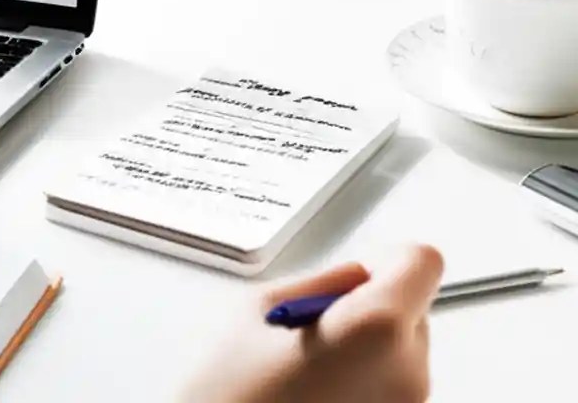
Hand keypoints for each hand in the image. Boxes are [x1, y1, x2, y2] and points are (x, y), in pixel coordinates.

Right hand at [182, 245, 443, 402]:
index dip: (387, 261)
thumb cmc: (229, 399)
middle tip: (311, 333)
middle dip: (370, 309)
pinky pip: (391, 388)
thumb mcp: (259, 311)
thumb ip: (320, 283)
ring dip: (365, 350)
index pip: (422, 261)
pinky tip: (316, 395)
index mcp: (375, 329)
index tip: (357, 277)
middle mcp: (407, 373)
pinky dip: (362, 383)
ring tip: (305, 371)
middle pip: (414, 309)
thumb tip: (354, 279)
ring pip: (402, 352)